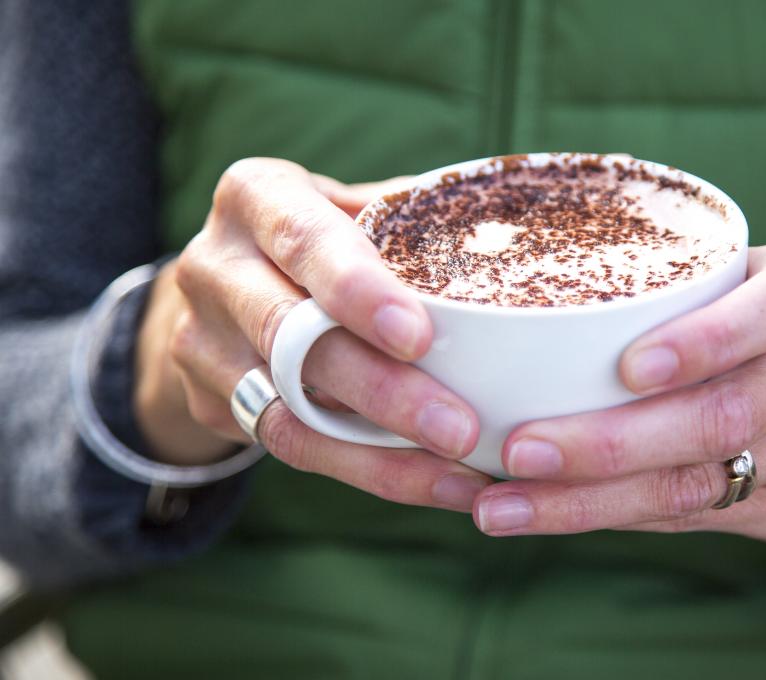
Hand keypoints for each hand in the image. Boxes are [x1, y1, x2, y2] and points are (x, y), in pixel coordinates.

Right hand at [133, 158, 491, 510]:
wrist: (217, 292)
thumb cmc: (316, 241)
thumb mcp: (345, 207)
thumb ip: (407, 218)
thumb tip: (514, 232)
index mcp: (256, 199)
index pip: (303, 240)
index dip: (357, 289)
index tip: (418, 336)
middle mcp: (216, 266)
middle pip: (291, 335)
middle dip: (379, 388)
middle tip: (458, 428)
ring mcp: (202, 340)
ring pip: (288, 410)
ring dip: (379, 450)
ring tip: (462, 469)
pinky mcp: (212, 402)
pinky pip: (294, 446)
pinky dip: (370, 470)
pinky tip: (435, 483)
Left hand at [472, 246, 765, 567]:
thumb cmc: (742, 320)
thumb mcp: (727, 278)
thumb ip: (657, 282)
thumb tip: (505, 306)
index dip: (704, 342)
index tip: (627, 368)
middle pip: (720, 419)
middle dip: (610, 444)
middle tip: (517, 450)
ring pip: (693, 487)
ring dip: (586, 500)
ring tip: (501, 504)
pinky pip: (685, 520)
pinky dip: (604, 517)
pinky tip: (539, 515)